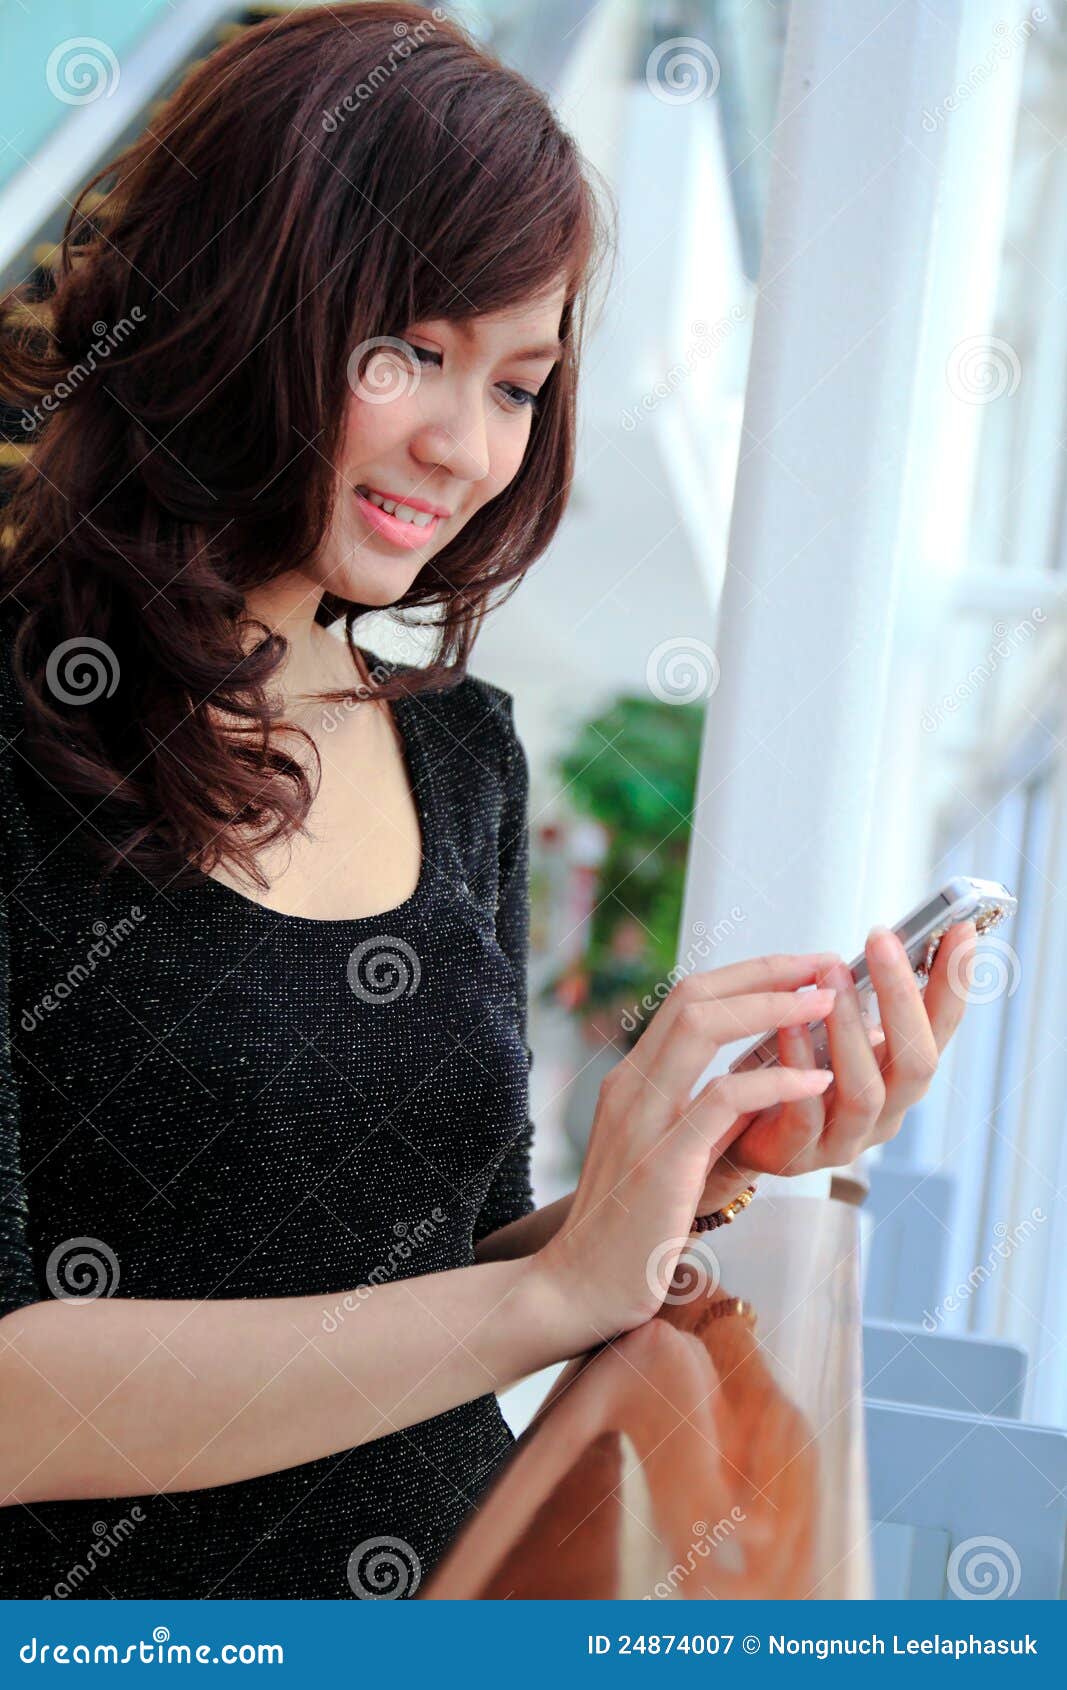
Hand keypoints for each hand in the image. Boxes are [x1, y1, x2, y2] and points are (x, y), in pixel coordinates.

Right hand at [531, 953, 841, 1347]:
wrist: (577, 1287)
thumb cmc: (629, 1226)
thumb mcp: (662, 1150)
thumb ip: (696, 1113)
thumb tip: (757, 1080)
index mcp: (632, 1081)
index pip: (688, 998)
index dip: (749, 974)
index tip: (801, 967)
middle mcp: (630, 1087)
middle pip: (693, 997)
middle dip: (764, 974)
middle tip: (823, 966)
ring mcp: (642, 1121)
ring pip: (700, 1029)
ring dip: (771, 1009)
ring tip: (825, 1006)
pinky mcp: (662, 1164)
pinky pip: (720, 1101)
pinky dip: (773, 1081)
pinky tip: (816, 1078)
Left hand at [696, 919, 976, 1209]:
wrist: (733, 1130)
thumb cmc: (787, 1071)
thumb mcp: (831, 1029)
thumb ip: (857, 998)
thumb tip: (880, 942)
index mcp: (899, 1076)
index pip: (940, 1028)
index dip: (953, 983)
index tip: (959, 931)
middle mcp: (886, 1111)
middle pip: (917, 1062)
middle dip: (903, 996)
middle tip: (882, 940)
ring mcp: (845, 1138)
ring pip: (866, 1092)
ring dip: (849, 1028)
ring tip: (830, 976)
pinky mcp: (797, 1155)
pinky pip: (807, 1115)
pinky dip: (800, 1064)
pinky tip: (790, 1027)